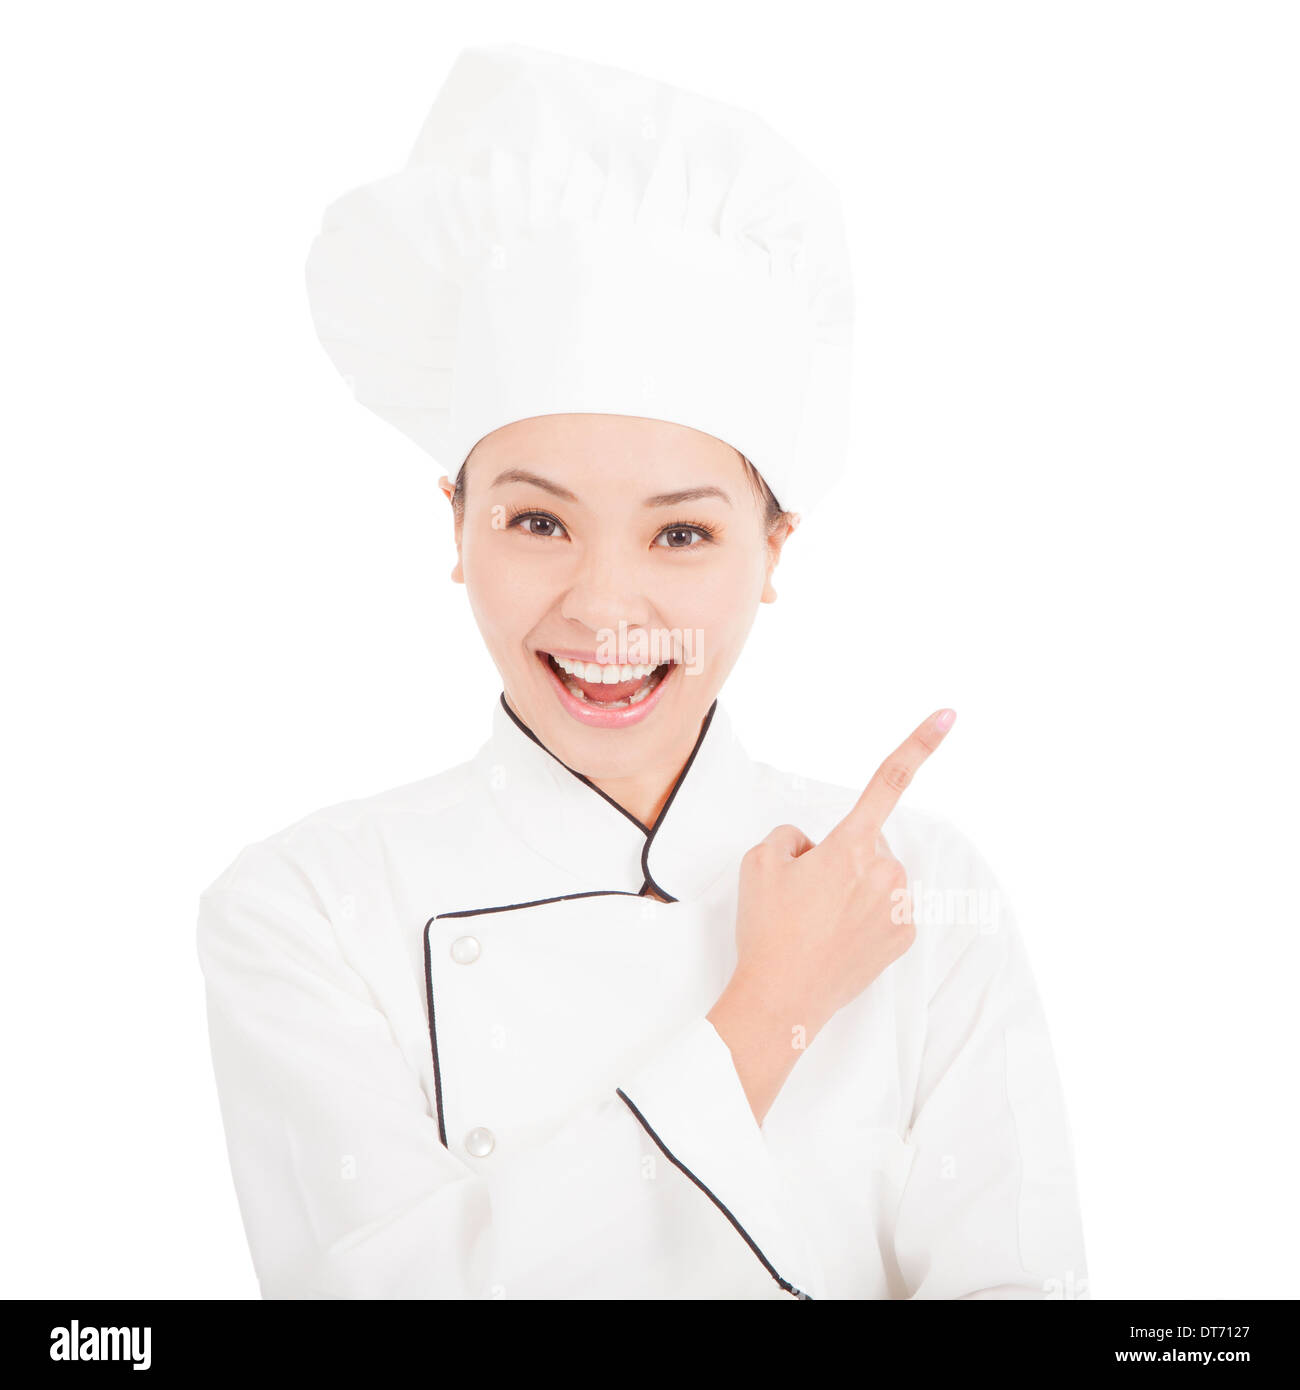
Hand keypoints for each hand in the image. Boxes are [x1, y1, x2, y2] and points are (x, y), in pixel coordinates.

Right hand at [726, 708, 956, 1040]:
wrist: (780, 1001)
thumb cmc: (768, 930)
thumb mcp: (758, 862)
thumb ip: (791, 836)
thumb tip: (814, 847)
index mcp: (851, 846)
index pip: (887, 782)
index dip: (919, 744)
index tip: (949, 715)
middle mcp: (885, 872)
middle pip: (866, 842)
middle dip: (841, 854)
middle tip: (803, 892)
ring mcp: (899, 907)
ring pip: (876, 875)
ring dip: (852, 886)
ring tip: (816, 921)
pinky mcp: (903, 937)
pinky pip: (884, 907)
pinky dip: (863, 914)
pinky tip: (836, 937)